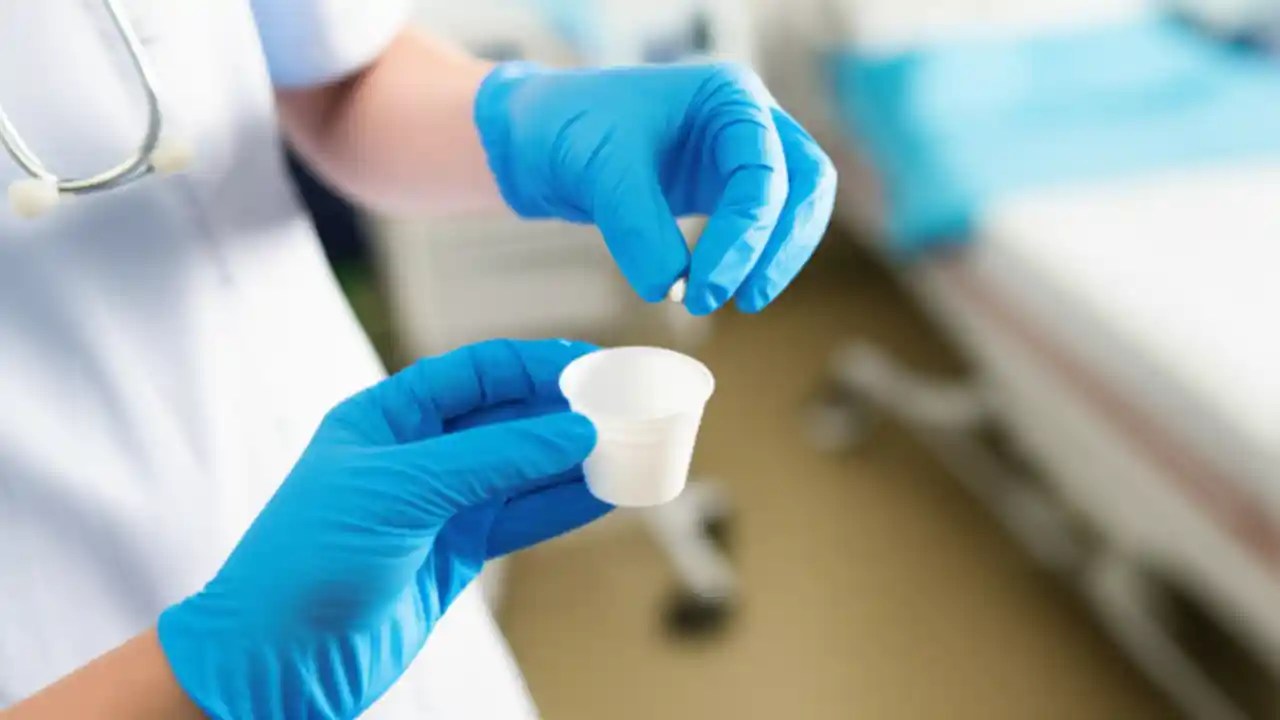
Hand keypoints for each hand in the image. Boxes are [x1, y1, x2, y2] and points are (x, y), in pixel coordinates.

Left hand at [157, 339, 608, 718]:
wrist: (277, 662)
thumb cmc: (307, 561)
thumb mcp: (400, 490)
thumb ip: (490, 457)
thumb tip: (573, 430)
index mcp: (387, 417)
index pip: (475, 372)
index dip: (535, 365)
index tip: (592, 366)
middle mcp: (418, 455)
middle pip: (507, 418)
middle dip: (564, 412)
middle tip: (624, 406)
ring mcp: (439, 505)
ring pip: (523, 471)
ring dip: (574, 460)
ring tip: (629, 446)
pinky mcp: (456, 553)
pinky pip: (522, 518)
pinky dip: (565, 506)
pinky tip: (605, 494)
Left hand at [474, 62, 836, 314]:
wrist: (532, 139)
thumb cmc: (565, 129)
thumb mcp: (601, 172)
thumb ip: (640, 229)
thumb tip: (674, 288)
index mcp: (727, 96)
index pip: (765, 170)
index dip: (746, 236)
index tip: (706, 288)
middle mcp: (745, 120)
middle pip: (804, 185)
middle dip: (779, 246)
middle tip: (741, 299)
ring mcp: (736, 155)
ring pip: (793, 208)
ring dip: (774, 257)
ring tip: (737, 301)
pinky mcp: (720, 190)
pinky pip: (760, 227)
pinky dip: (751, 259)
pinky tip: (719, 288)